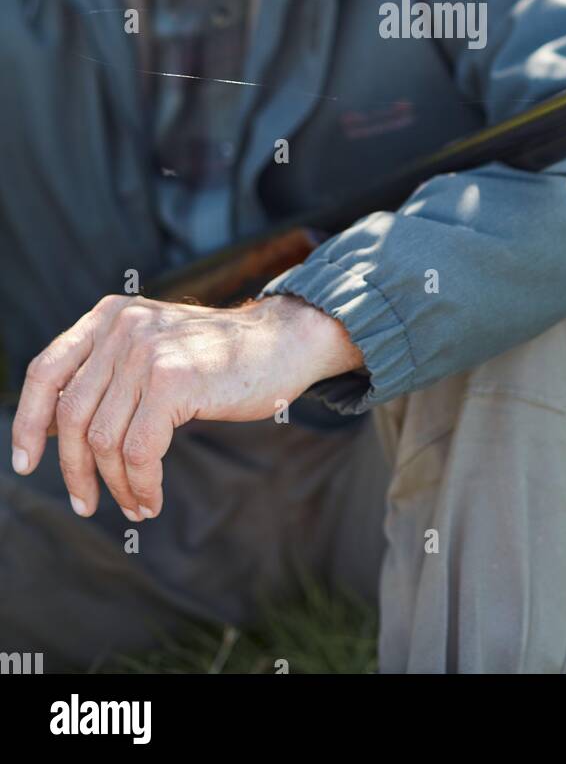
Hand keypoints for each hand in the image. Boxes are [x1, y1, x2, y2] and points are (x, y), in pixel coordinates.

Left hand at [10, 292, 362, 521]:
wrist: (283, 341)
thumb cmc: (220, 357)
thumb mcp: (155, 347)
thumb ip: (111, 372)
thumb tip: (55, 429)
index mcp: (109, 316)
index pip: (46, 370)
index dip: (28, 421)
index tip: (26, 463)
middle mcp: (122, 328)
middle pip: (71, 414)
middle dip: (73, 469)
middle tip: (86, 504)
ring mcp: (147, 351)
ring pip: (103, 440)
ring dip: (117, 485)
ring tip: (135, 504)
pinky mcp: (173, 380)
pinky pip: (139, 451)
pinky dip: (141, 484)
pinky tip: (152, 498)